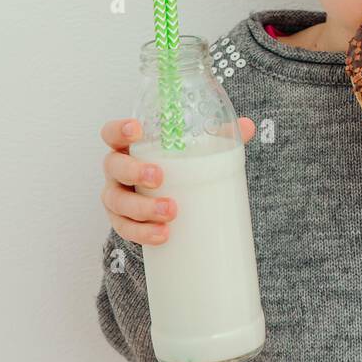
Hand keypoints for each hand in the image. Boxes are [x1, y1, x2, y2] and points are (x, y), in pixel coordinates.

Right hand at [99, 116, 255, 246]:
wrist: (168, 204)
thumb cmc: (178, 168)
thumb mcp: (196, 151)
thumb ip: (220, 136)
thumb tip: (249, 126)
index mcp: (131, 147)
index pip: (112, 133)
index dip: (119, 130)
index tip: (136, 130)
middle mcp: (118, 170)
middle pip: (114, 166)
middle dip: (134, 171)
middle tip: (159, 177)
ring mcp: (117, 197)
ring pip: (117, 201)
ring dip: (142, 208)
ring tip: (171, 212)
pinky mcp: (122, 222)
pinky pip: (125, 229)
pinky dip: (143, 233)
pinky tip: (163, 235)